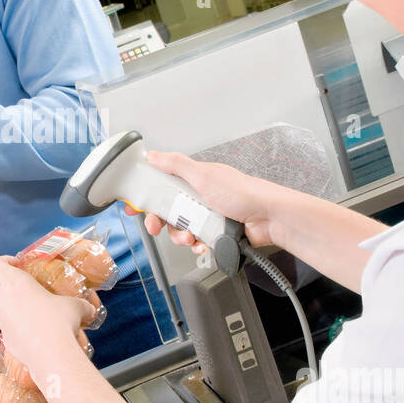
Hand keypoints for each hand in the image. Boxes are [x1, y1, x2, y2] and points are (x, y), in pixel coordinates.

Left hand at [0, 256, 94, 375]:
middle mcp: (4, 300)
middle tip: (19, 285)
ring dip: (2, 306)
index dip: (1, 261)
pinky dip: (14, 328)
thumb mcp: (75, 307)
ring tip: (22, 309)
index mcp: (16, 283)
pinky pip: (5, 329)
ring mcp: (2, 321)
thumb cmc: (60, 322)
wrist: (52, 355)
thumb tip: (90, 310)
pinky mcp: (6, 340)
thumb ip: (81, 305)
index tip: (17, 265)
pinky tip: (31, 332)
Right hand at [141, 150, 278, 250]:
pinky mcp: (215, 234)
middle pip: (167, 212)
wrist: (269, 218)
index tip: (134, 206)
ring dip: (180, 236)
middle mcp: (200, 198)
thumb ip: (176, 165)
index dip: (146, 196)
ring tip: (189, 237)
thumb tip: (153, 156)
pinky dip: (197, 245)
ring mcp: (207, 217)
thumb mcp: (204, 175)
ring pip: (180, 230)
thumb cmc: (244, 192)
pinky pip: (197, 242)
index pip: (162, 186)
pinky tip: (202, 244)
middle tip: (155, 227)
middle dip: (160, 221)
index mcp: (195, 180)